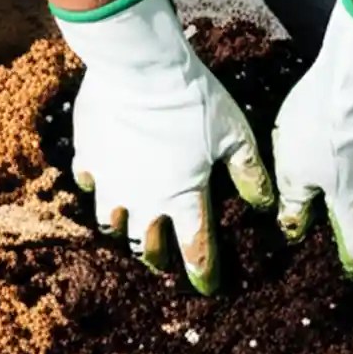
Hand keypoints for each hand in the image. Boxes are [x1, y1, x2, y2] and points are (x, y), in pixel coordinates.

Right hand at [53, 0, 273, 294]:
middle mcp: (143, 200)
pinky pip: (88, 184)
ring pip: (112, 225)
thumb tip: (265, 207)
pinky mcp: (87, 157)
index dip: (203, 274)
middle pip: (148, 248)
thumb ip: (250, 175)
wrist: (138, 66)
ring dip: (126, 231)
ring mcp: (110, 182)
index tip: (208, 287)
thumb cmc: (193, 100)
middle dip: (161, 259)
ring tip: (135, 227)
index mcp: (184, 199)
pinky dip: (99, 188)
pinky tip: (106, 182)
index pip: (196, 252)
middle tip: (168, 260)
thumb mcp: (235, 135)